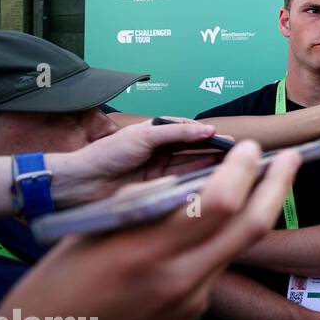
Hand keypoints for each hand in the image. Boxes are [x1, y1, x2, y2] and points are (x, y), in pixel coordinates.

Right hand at [0, 141, 298, 319]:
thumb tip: (179, 184)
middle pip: (252, 227)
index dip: (244, 170)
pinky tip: (203, 234)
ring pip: (235, 250)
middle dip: (278, 186)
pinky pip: (213, 273)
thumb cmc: (47, 301)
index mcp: (146, 254)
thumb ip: (137, 210)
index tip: (249, 148)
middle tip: (290, 160)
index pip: (220, 203)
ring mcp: (189, 305)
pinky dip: (216, 246)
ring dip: (250, 215)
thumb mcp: (83, 241)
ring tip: (252, 186)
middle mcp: (178, 280)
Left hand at [49, 119, 225, 206]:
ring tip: (230, 166)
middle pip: (193, 149)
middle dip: (213, 150)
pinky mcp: (159, 189)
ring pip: (191, 165)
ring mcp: (161, 171)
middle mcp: (161, 151)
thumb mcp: (143, 137)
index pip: (189, 131)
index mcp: (155, 133)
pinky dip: (198, 179)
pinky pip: (183, 182)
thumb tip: (207, 130)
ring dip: (208, 165)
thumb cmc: (107, 154)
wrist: (83, 183)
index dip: (208, 134)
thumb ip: (176, 133)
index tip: (227, 140)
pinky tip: (213, 178)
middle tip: (237, 154)